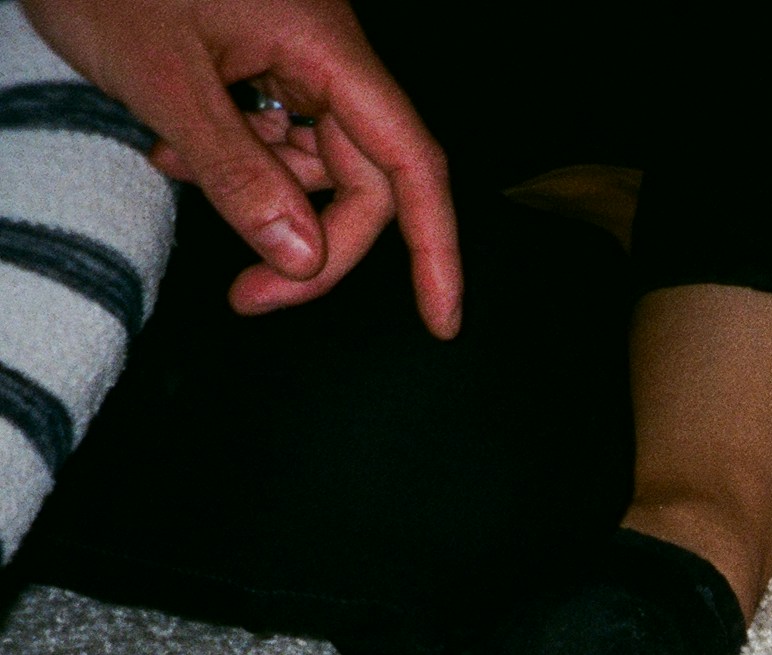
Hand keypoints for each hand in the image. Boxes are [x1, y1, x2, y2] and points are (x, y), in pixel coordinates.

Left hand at [23, 0, 458, 335]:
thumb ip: (237, 174)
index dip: (433, 248)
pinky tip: (176, 142)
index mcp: (325, 46)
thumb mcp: (163, 82)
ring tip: (175, 164)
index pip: (408, 162)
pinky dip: (235, 158)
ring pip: (314, 162)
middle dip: (312, 242)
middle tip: (251, 294)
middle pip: (362, 175)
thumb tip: (304, 260)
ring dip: (259, 192)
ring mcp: (294, 54)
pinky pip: (274, 133)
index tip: (441, 323)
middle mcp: (325, 51)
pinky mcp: (261, 57)